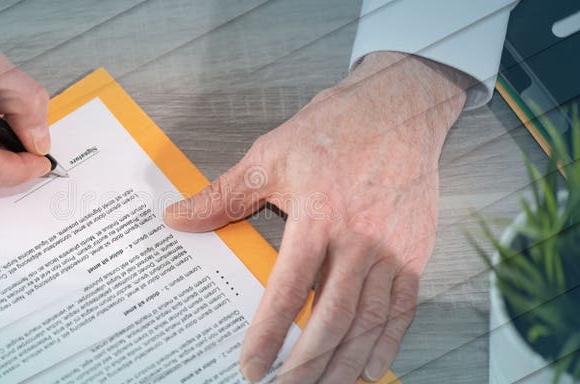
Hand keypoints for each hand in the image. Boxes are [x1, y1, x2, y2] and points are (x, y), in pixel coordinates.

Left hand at [164, 52, 469, 382]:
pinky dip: (386, 342)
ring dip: (343, 363)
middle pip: (332, 318)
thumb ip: (222, 195)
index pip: (288, 290)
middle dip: (306, 363)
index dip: (268, 334)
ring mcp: (392, 248)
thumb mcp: (269, 156)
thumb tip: (177, 218)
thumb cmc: (333, 129)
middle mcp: (359, 238)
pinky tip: (368, 366)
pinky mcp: (415, 252)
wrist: (398, 108)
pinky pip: (402, 308)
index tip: (252, 367)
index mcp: (317, 215)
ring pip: (368, 321)